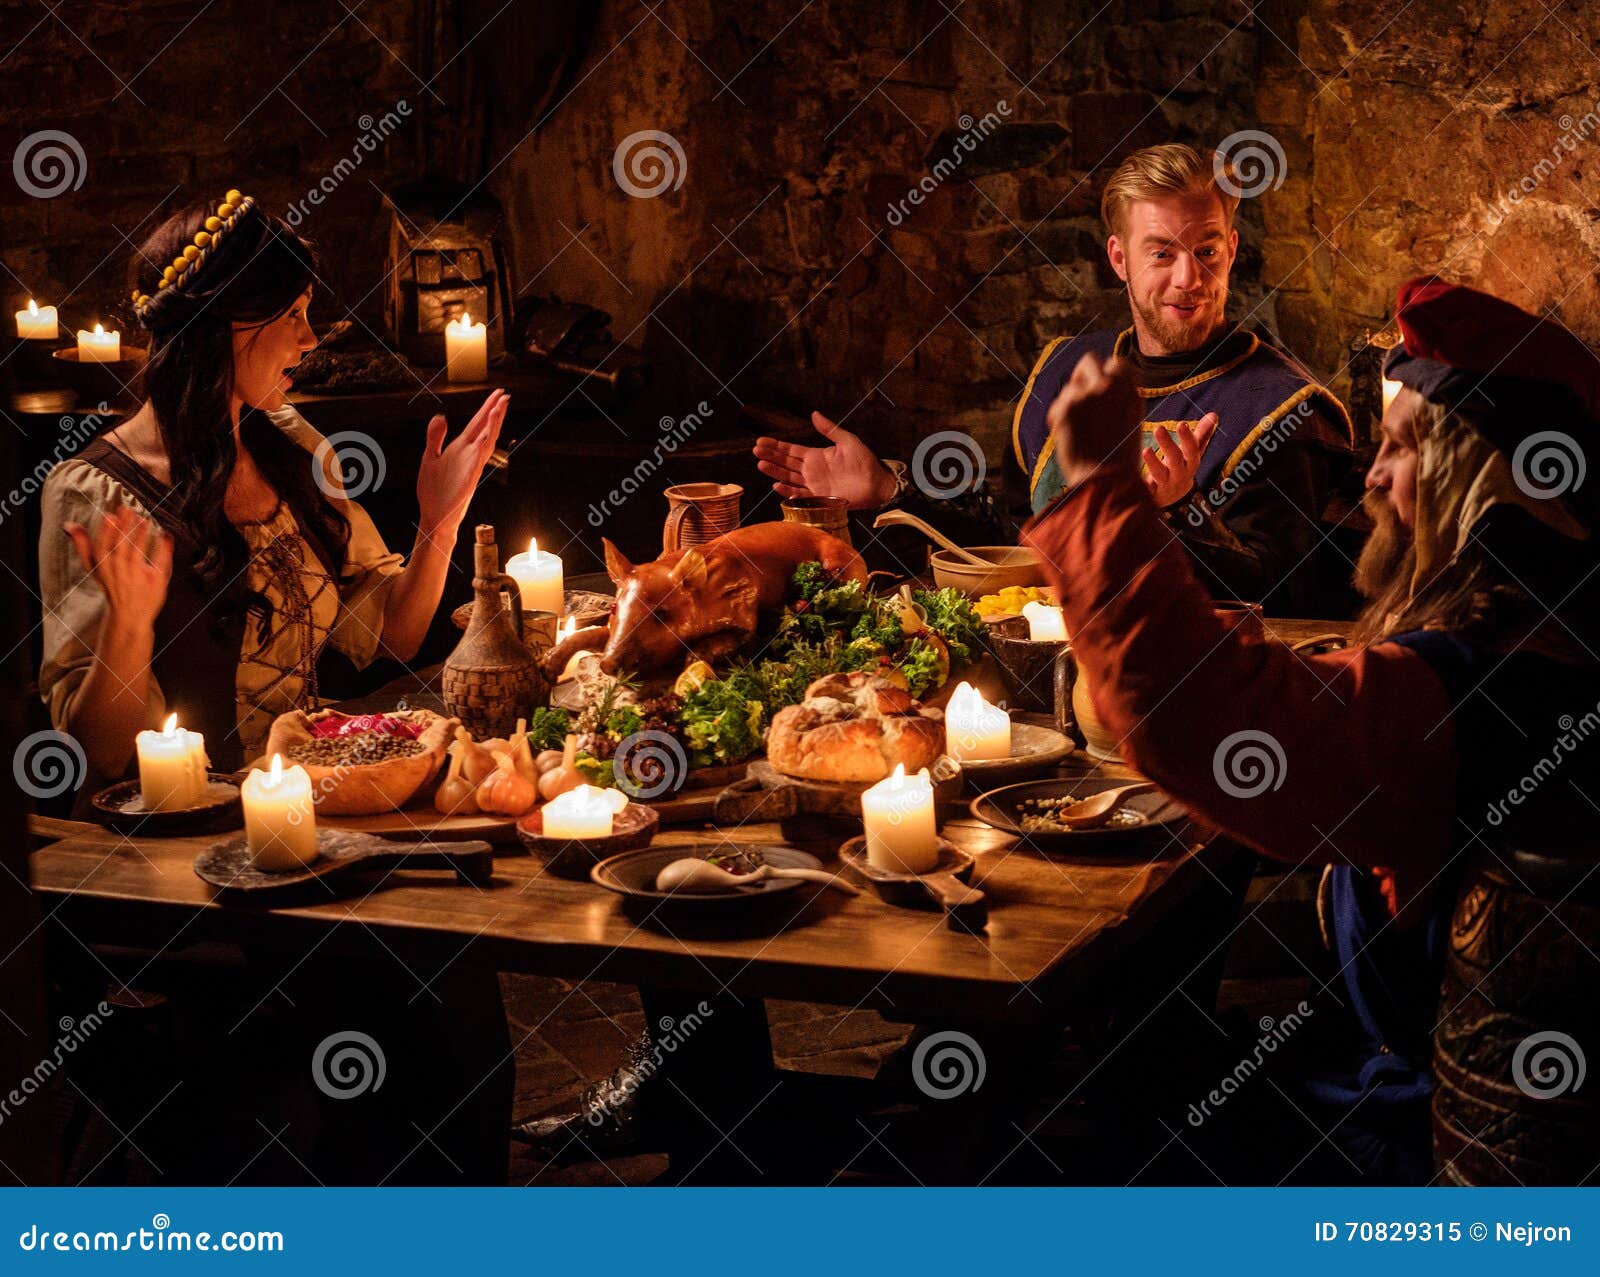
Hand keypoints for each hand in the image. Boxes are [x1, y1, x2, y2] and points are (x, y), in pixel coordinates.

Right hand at [63, 507, 172, 632]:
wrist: (130, 616)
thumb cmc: (113, 587)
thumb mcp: (95, 569)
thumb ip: (83, 546)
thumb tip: (70, 525)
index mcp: (104, 567)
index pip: (103, 547)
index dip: (106, 531)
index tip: (110, 516)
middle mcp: (120, 571)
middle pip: (121, 546)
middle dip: (124, 528)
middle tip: (129, 511)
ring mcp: (138, 576)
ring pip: (139, 552)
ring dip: (141, 534)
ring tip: (144, 519)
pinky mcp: (156, 581)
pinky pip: (160, 561)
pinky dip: (163, 548)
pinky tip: (165, 535)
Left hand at [417, 389, 509, 532]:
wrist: (434, 516)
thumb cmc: (434, 492)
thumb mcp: (430, 458)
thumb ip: (435, 437)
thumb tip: (441, 416)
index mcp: (460, 448)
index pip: (477, 424)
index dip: (487, 408)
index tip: (497, 395)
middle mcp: (469, 455)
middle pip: (486, 428)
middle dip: (495, 411)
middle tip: (505, 394)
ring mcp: (472, 465)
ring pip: (487, 440)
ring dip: (494, 423)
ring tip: (500, 406)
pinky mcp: (470, 476)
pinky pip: (480, 457)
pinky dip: (485, 444)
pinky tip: (489, 432)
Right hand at [753, 411, 896, 509]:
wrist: (877, 484)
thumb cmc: (865, 461)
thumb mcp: (847, 441)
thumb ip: (829, 429)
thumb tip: (813, 414)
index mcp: (817, 455)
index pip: (791, 450)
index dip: (776, 446)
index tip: (761, 441)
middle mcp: (812, 470)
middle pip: (786, 463)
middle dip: (770, 456)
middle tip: (756, 450)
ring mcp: (814, 484)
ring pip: (789, 478)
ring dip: (774, 472)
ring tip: (761, 464)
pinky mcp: (819, 497)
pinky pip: (800, 495)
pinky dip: (788, 491)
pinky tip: (776, 485)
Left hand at [1046, 353, 1141, 489]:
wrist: (1106, 481)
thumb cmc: (1118, 457)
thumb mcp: (1129, 419)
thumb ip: (1119, 396)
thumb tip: (1102, 376)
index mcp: (1130, 390)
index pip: (1115, 363)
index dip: (1105, 376)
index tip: (1101, 390)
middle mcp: (1110, 386)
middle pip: (1088, 361)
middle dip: (1081, 376)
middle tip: (1080, 398)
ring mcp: (1088, 394)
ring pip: (1070, 387)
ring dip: (1070, 403)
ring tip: (1079, 430)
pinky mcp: (1067, 407)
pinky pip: (1057, 406)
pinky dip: (1058, 419)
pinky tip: (1067, 436)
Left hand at [1142, 414, 1217, 507]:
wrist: (1174, 497)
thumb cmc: (1183, 466)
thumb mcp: (1193, 452)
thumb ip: (1202, 434)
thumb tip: (1213, 414)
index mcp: (1190, 463)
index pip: (1192, 450)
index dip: (1188, 438)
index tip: (1182, 424)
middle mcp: (1179, 474)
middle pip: (1175, 460)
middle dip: (1168, 445)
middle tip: (1158, 428)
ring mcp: (1164, 484)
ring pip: (1159, 474)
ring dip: (1153, 463)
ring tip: (1145, 450)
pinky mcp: (1150, 493)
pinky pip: (1145, 489)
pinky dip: (1139, 483)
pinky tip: (1130, 474)